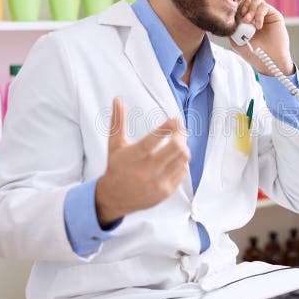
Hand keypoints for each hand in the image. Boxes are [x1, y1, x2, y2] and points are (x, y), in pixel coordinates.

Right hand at [95, 98, 190, 225]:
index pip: (153, 140)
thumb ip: (118, 122)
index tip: (175, 119)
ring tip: (177, 142)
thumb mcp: (114, 144)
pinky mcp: (166, 191)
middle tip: (180, 128)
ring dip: (183, 147)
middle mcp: (147, 171)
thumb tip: (118, 99)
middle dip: (181, 135)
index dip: (166, 128)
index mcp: (134, 157)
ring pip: (183, 159)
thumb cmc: (116, 167)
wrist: (115, 198)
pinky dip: (181, 162)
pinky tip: (174, 158)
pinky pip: (183, 172)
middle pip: (176, 149)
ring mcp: (158, 183)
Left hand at [229, 0, 293, 75]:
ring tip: (248, 21)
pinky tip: (258, 26)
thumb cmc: (253, 53)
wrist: (269, 61)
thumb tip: (226, 14)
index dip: (236, 3)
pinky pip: (264, 6)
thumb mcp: (236, 41)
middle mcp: (255, 13)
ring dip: (250, 8)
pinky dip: (259, 15)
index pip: (240, 2)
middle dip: (243, 3)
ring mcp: (265, 13)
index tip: (232, 12)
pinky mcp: (274, 14)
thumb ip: (230, 27)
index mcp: (246, 18)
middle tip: (242, 16)